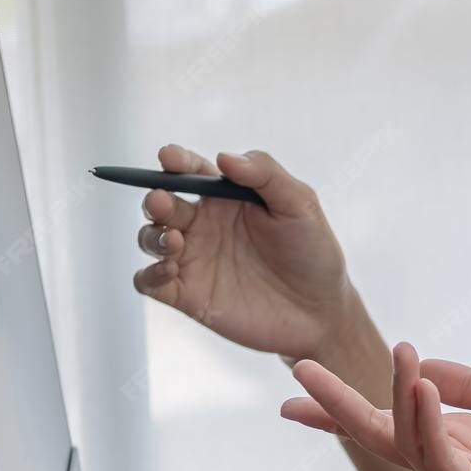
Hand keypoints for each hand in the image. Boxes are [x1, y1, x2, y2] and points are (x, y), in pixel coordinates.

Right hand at [132, 143, 358, 358]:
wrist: (321, 312)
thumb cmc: (313, 253)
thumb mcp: (300, 205)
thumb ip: (266, 174)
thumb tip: (224, 157)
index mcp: (225, 198)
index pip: (189, 171)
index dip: (175, 161)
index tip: (170, 158)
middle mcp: (203, 225)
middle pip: (162, 202)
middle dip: (156, 198)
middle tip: (162, 201)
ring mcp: (193, 260)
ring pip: (150, 238)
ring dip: (152, 235)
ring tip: (176, 240)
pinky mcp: (188, 296)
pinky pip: (149, 281)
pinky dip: (149, 273)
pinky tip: (171, 269)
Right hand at [279, 342, 470, 470]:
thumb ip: (468, 383)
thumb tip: (422, 364)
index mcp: (458, 440)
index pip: (387, 423)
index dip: (341, 407)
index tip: (297, 384)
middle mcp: (453, 467)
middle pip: (380, 438)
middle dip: (337, 408)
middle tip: (299, 371)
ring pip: (409, 445)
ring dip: (395, 398)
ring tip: (402, 356)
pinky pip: (443, 459)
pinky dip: (428, 422)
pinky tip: (422, 386)